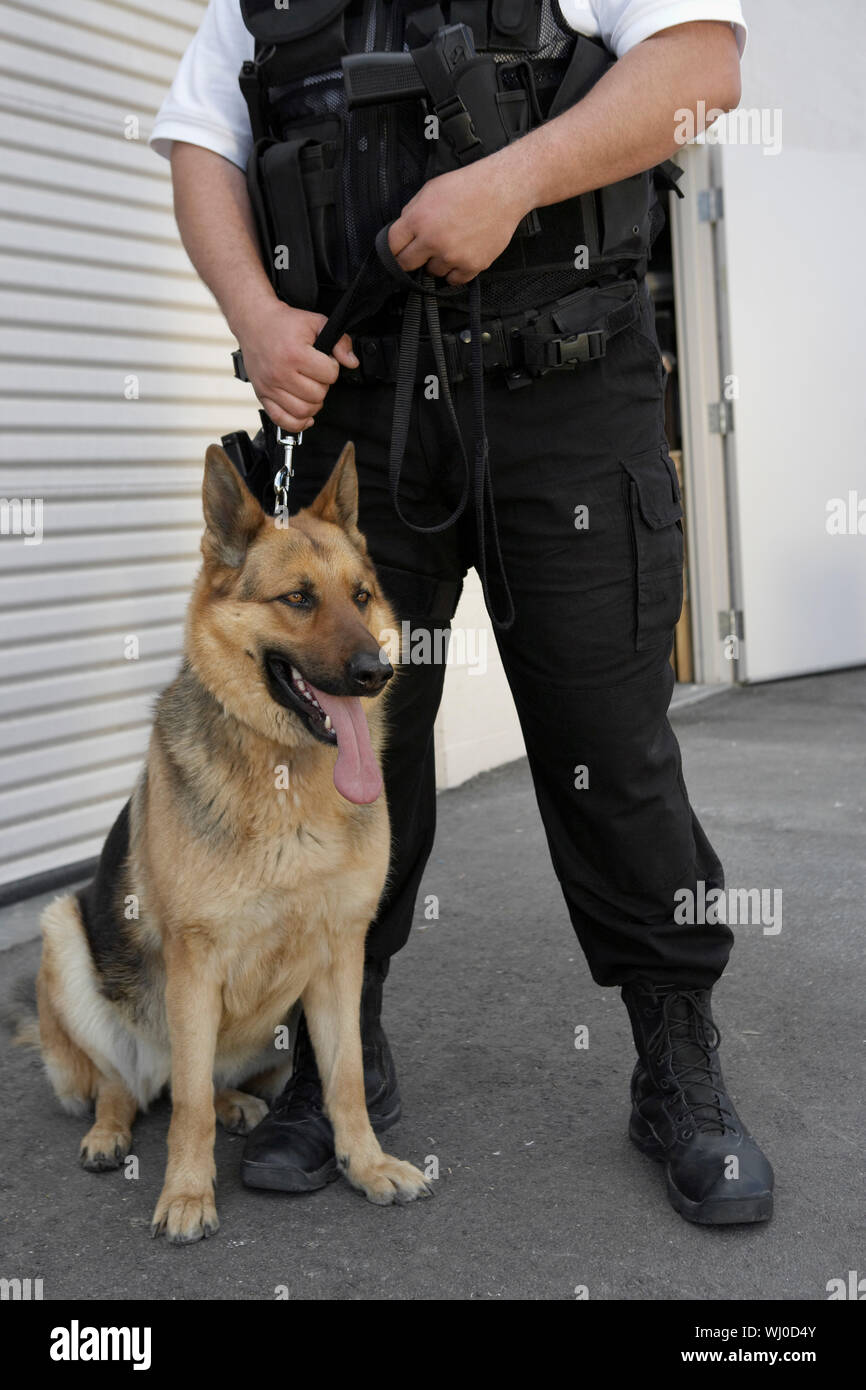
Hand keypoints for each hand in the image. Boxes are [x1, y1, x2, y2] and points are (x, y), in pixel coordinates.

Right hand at [235, 298, 358, 432]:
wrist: (255, 323)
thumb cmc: (284, 324)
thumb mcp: (316, 322)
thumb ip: (340, 341)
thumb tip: (352, 362)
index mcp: (295, 354)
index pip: (330, 375)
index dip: (332, 367)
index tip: (325, 361)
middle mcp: (280, 373)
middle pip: (317, 396)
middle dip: (323, 386)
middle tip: (315, 374)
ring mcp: (270, 387)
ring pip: (303, 411)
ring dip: (313, 404)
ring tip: (310, 389)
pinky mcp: (262, 396)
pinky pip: (283, 421)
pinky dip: (297, 422)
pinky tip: (304, 414)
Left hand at [389, 157, 530, 284]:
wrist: (502, 189)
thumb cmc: (468, 185)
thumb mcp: (431, 189)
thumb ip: (413, 212)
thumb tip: (402, 233)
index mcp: (419, 219)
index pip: (391, 246)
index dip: (393, 249)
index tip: (397, 251)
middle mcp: (433, 240)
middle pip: (407, 265)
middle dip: (411, 259)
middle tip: (421, 252)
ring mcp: (453, 255)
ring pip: (433, 272)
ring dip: (437, 263)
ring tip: (451, 244)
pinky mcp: (471, 265)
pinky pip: (454, 280)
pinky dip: (455, 271)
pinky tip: (460, 256)